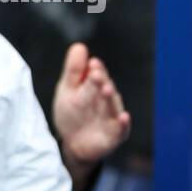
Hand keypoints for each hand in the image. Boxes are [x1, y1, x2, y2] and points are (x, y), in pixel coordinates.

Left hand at [52, 43, 130, 190]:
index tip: (91, 63)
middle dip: (101, 81)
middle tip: (96, 74)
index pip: (97, 76)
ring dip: (110, 98)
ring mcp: (112, 117)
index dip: (95, 70)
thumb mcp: (68, 90)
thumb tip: (79, 47)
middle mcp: (107, 100)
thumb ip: (74, 71)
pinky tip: (123, 117)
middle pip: (105, 89)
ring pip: (113, 106)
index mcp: (96, 87)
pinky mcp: (115, 134)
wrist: (75, 144)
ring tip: (106, 89)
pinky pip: (121, 129)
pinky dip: (123, 123)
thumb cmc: (73, 113)